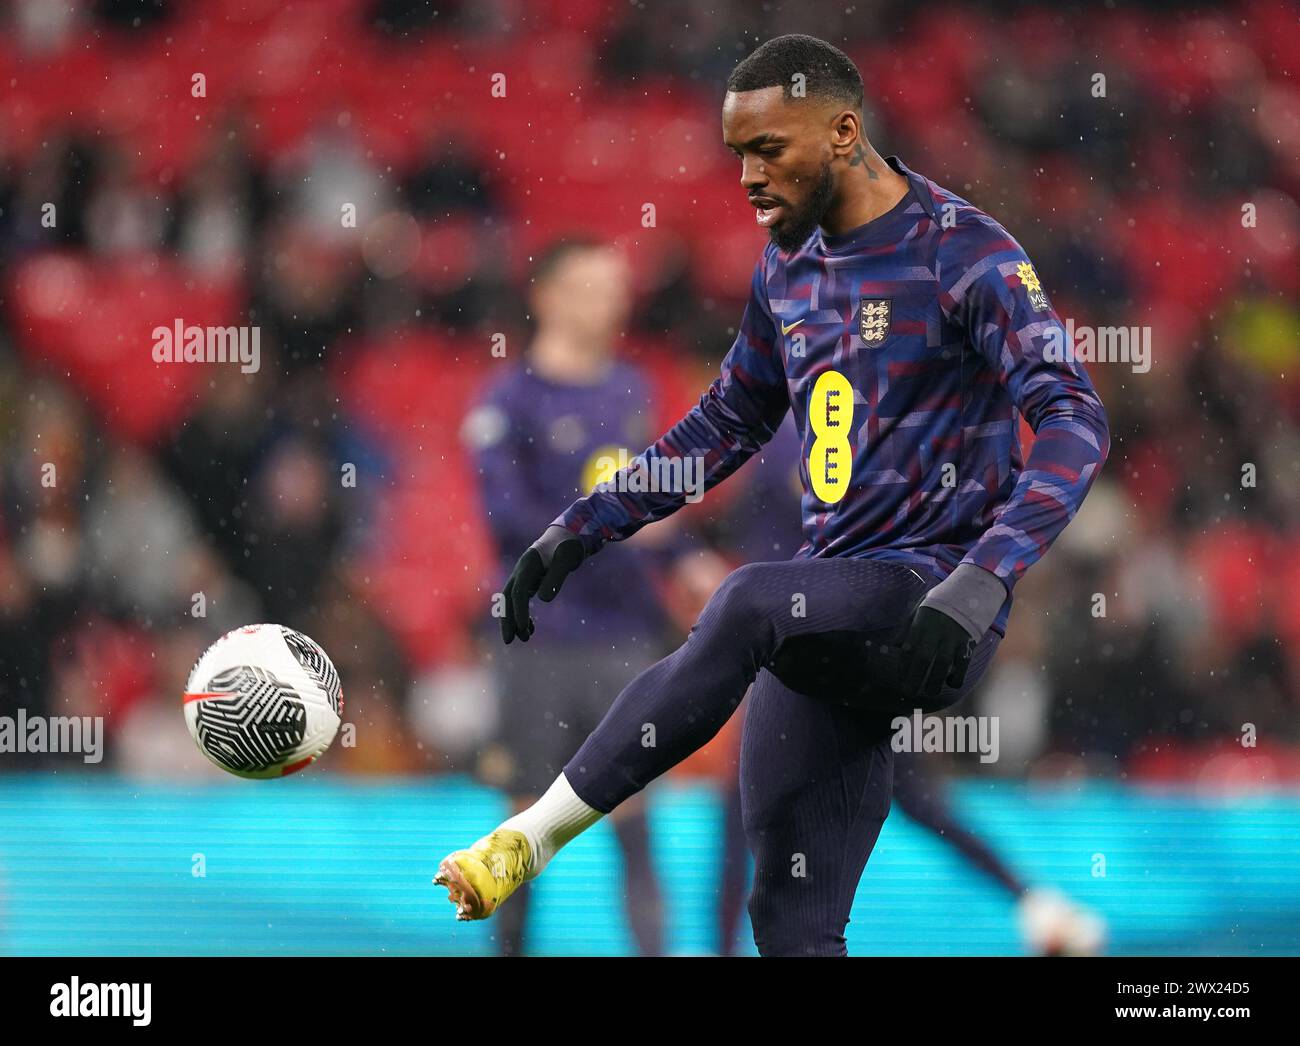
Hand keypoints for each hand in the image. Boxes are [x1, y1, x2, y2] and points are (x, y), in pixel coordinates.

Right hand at [500, 525, 584, 643]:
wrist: (567, 536)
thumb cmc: (567, 546)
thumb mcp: (565, 560)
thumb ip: (555, 577)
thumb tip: (543, 599)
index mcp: (527, 565)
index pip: (518, 592)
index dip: (519, 611)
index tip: (523, 627)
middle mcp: (521, 571)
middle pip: (508, 599)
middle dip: (507, 620)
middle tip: (509, 641)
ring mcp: (523, 576)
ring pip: (512, 602)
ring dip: (515, 620)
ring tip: (525, 638)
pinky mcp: (529, 581)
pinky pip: (521, 601)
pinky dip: (523, 615)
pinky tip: (530, 628)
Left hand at [897, 606, 974, 703]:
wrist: (971, 591)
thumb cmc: (941, 603)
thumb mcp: (920, 608)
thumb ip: (907, 626)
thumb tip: (895, 645)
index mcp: (922, 622)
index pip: (909, 647)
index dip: (903, 665)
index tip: (900, 679)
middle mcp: (937, 631)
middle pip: (924, 658)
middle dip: (915, 678)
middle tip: (909, 693)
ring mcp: (954, 638)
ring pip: (943, 664)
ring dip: (935, 681)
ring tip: (929, 693)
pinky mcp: (968, 643)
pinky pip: (963, 664)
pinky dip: (957, 676)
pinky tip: (951, 683)